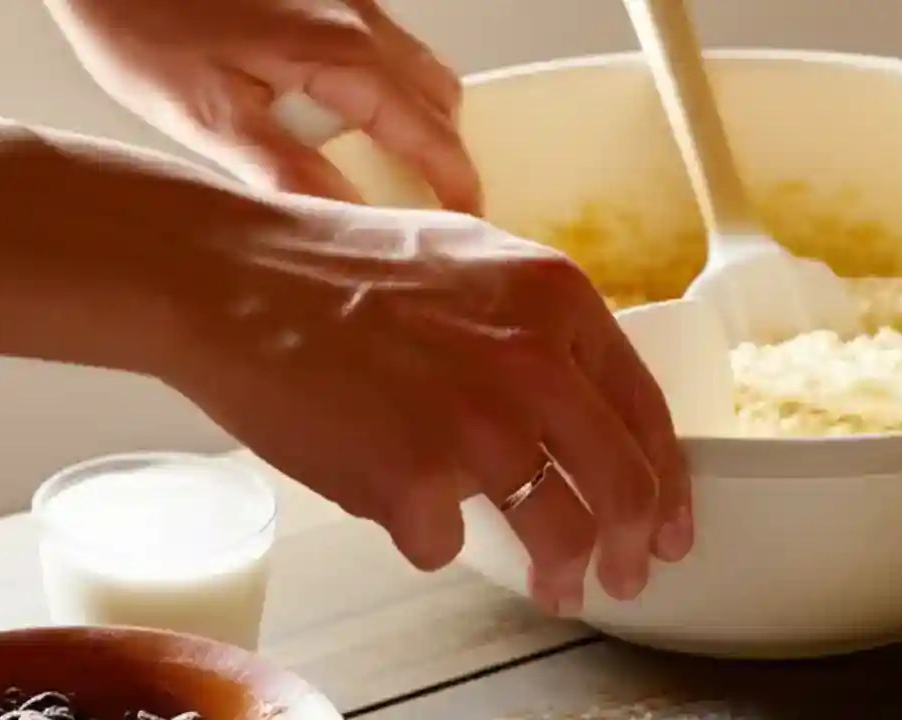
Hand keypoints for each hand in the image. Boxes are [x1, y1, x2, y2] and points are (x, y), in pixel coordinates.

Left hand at [44, 0, 479, 211]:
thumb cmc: (145, 25)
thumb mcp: (209, 115)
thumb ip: (286, 171)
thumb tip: (350, 221)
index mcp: (341, 54)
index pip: (428, 130)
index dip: (455, 181)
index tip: (467, 222)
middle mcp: (357, 18)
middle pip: (438, 93)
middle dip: (445, 151)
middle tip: (431, 204)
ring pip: (415, 65)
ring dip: (420, 118)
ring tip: (392, 167)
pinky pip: (384, 45)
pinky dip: (391, 89)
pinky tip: (346, 117)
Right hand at [157, 198, 693, 612]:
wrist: (232, 278)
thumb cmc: (333, 265)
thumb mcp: (467, 258)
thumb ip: (533, 326)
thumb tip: (575, 405)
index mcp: (555, 299)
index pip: (647, 410)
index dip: (668, 481)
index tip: (670, 524)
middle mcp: (531, 362)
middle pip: (622, 485)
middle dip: (633, 548)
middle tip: (628, 576)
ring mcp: (473, 424)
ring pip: (556, 531)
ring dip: (562, 573)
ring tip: (554, 589)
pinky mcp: (410, 481)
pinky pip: (442, 541)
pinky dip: (427, 534)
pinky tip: (397, 500)